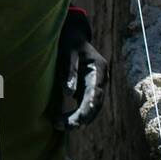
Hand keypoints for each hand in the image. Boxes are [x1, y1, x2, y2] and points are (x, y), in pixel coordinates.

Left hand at [55, 8, 107, 130]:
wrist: (72, 33)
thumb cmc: (69, 41)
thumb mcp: (68, 52)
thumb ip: (70, 70)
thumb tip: (69, 93)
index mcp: (99, 69)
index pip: (96, 93)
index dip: (88, 108)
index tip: (78, 121)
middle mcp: (101, 78)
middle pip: (95, 104)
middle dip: (81, 118)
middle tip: (62, 126)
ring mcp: (96, 84)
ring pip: (92, 107)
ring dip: (78, 119)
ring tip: (60, 126)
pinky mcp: (87, 88)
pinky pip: (85, 104)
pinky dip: (77, 113)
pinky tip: (64, 121)